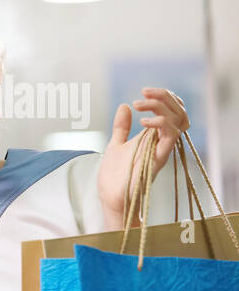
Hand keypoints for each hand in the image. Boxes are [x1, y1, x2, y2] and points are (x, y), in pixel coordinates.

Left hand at [98, 87, 189, 229]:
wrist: (111, 198)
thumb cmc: (114, 176)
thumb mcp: (115, 144)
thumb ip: (122, 127)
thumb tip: (124, 106)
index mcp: (153, 136)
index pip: (171, 110)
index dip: (163, 97)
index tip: (143, 92)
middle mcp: (161, 141)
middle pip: (178, 111)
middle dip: (163, 97)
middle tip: (142, 94)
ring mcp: (162, 149)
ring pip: (179, 120)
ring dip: (161, 107)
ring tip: (139, 105)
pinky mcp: (159, 158)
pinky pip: (171, 136)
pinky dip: (161, 123)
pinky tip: (143, 122)